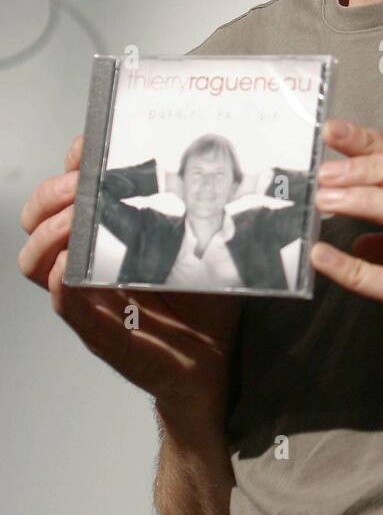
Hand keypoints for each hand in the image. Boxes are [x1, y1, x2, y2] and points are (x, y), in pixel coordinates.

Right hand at [18, 136, 240, 431]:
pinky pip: (66, 307)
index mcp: (110, 237)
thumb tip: (214, 162)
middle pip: (38, 221)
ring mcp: (89, 297)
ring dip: (48, 235)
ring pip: (36, 262)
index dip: (70, 167)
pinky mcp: (99, 331)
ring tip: (74, 224)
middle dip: (49, 196)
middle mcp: (90, 263)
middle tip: (76, 189)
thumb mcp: (203, 245)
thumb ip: (201, 210)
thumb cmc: (206, 301)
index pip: (69, 192)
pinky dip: (61, 286)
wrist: (214, 362)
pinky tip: (66, 268)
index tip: (86, 151)